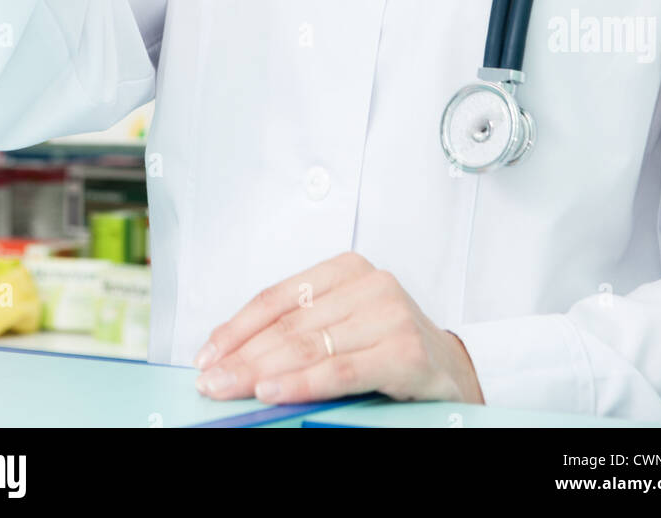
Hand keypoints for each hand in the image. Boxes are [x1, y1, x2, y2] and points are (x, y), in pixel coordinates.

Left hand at [192, 251, 484, 405]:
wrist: (453, 371)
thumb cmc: (388, 347)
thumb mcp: (344, 325)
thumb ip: (301, 330)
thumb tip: (235, 354)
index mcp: (347, 269)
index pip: (279, 297)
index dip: (238, 326)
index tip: (207, 353)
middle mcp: (370, 285)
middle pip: (290, 325)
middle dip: (243, 356)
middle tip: (209, 381)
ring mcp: (390, 316)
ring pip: (310, 347)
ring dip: (261, 372)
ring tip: (229, 390)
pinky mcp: (404, 351)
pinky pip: (341, 370)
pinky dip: (302, 382)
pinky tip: (272, 393)